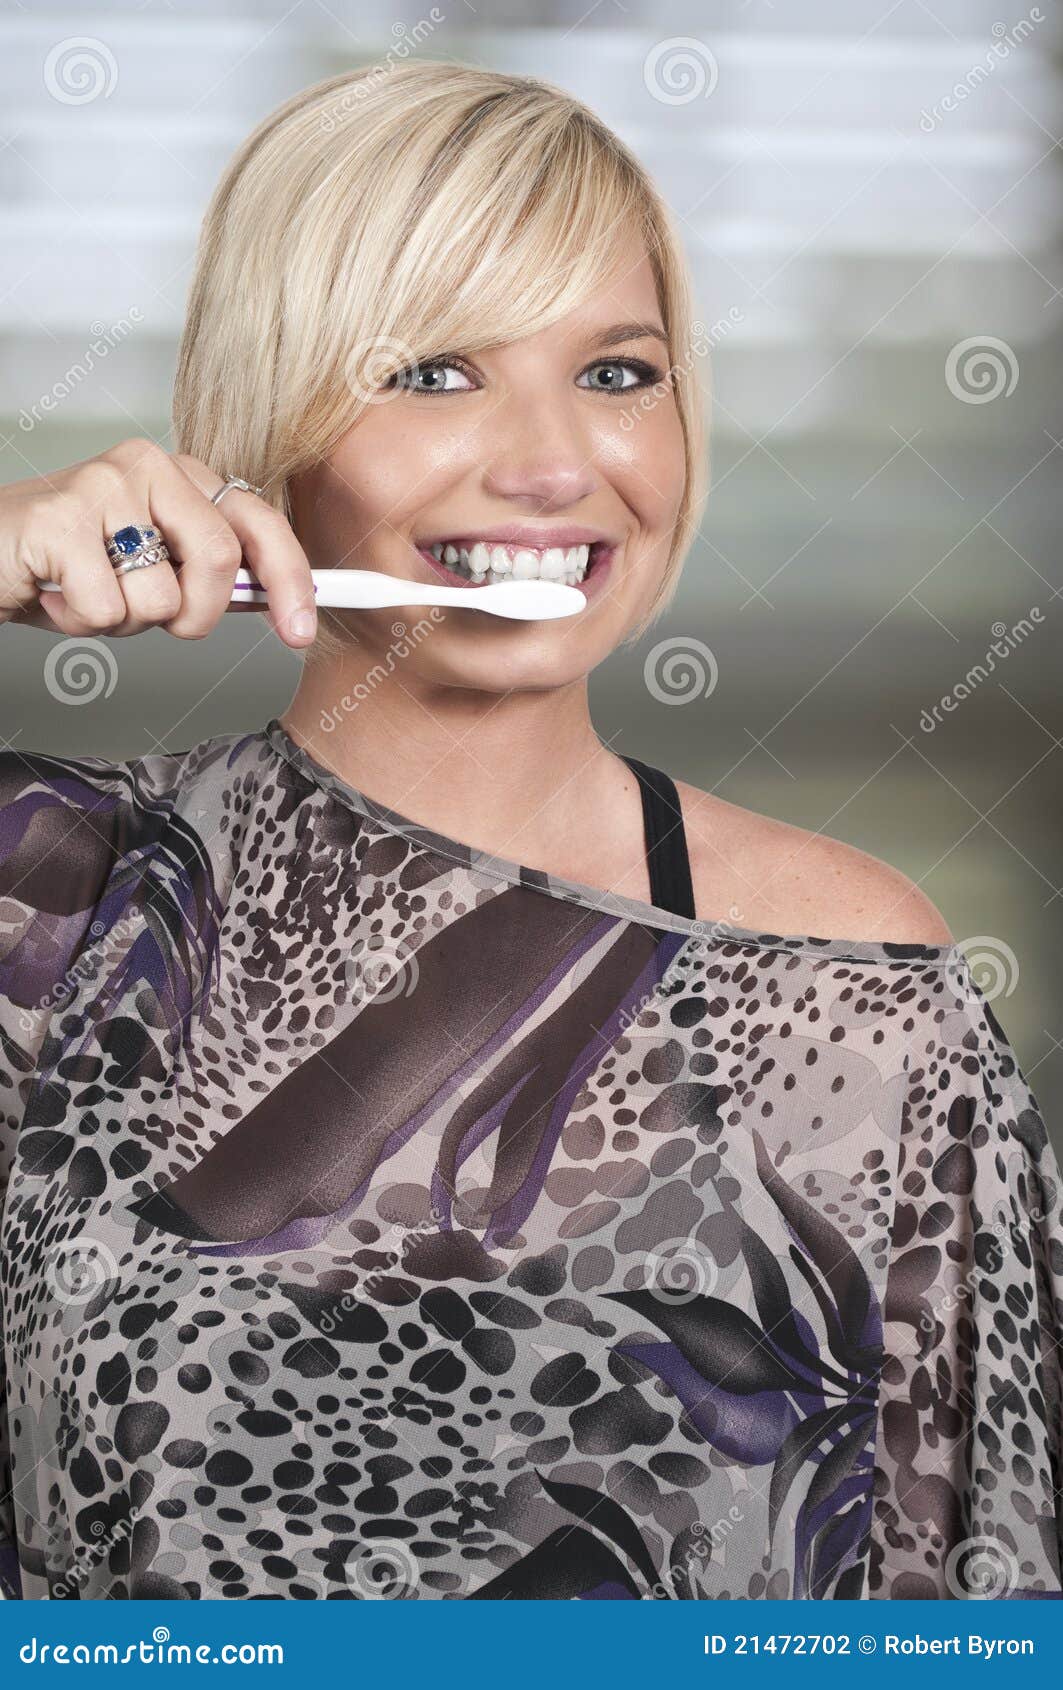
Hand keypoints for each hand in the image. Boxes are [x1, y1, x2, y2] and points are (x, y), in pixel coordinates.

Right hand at [0, 439, 316, 647]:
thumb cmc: (66, 565)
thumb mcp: (150, 565)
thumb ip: (208, 573)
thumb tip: (275, 599)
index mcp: (179, 474)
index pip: (259, 522)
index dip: (290, 580)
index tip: (303, 631)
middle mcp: (147, 465)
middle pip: (221, 561)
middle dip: (196, 614)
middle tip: (156, 618)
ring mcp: (102, 485)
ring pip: (162, 597)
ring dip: (126, 622)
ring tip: (87, 593)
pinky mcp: (60, 519)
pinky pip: (108, 609)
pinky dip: (81, 623)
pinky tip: (55, 593)